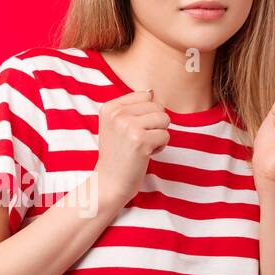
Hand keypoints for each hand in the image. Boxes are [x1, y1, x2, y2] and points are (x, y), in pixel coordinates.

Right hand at [92, 89, 169, 207]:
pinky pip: (166, 136)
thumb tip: (152, 91)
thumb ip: (131, 107)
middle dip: (155, 125)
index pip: (146, 95)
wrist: (109, 182)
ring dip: (159, 135)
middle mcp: (117, 114)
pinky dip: (160, 147)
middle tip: (138, 141)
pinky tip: (145, 155)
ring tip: (142, 146)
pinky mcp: (140, 141)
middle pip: (157, 106)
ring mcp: (128, 127)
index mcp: (110, 107)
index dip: (147, 114)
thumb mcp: (116, 125)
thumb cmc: (117, 154)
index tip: (132, 130)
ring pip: (164, 119)